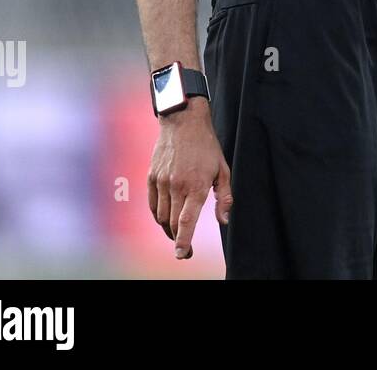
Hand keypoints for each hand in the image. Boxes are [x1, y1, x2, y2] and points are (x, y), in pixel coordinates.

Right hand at [147, 99, 232, 259]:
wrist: (183, 122)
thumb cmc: (207, 147)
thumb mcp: (223, 170)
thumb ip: (224, 197)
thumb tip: (224, 221)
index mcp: (196, 185)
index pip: (187, 221)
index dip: (184, 241)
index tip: (183, 255)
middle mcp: (176, 186)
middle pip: (172, 223)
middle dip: (178, 240)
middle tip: (186, 249)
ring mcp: (161, 182)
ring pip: (161, 216)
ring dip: (168, 229)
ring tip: (178, 232)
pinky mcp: (151, 177)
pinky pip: (152, 205)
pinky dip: (158, 215)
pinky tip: (166, 217)